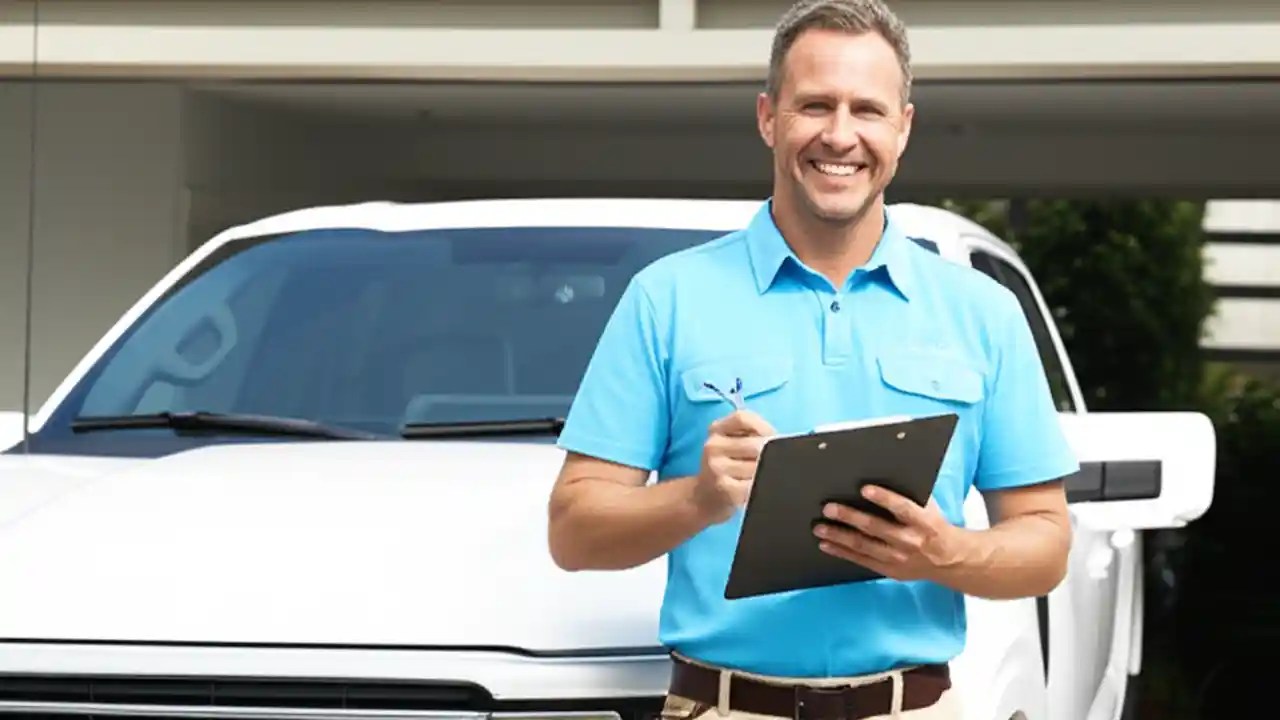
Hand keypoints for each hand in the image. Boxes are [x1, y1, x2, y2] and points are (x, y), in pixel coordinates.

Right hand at [693, 410, 775, 523]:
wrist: (703, 497)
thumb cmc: (728, 466)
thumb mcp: (732, 442)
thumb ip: (753, 434)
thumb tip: (780, 440)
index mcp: (716, 429)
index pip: (743, 418)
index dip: (763, 427)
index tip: (771, 438)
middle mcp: (713, 446)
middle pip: (756, 445)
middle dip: (772, 454)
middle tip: (773, 462)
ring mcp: (717, 468)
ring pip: (758, 466)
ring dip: (768, 472)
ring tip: (762, 476)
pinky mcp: (725, 489)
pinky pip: (755, 484)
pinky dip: (763, 487)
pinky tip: (758, 488)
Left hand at [813, 485, 968, 582]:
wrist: (948, 559)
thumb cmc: (932, 524)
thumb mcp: (928, 506)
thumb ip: (908, 494)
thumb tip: (879, 474)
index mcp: (924, 521)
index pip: (903, 508)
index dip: (884, 498)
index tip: (864, 488)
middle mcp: (910, 541)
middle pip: (876, 528)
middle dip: (850, 517)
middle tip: (828, 508)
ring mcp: (898, 559)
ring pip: (864, 546)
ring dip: (839, 536)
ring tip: (819, 527)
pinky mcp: (889, 570)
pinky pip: (861, 561)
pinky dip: (841, 552)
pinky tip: (826, 544)